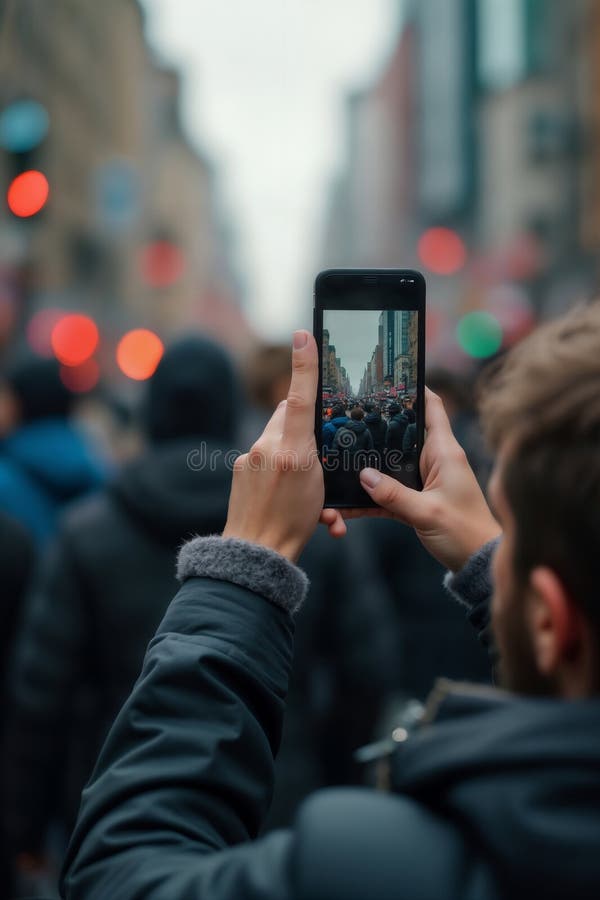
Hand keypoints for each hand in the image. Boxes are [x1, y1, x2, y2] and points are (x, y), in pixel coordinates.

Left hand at [222, 330, 322, 562]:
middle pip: (293, 429)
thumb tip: (293, 400)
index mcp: (280, 444)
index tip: (304, 335)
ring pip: (292, 462)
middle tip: (327, 459)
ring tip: (321, 508)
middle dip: (313, 442)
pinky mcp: (248, 489)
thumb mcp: (303, 467)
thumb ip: (300, 431)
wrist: (258, 556)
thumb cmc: (286, 516)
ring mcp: (253, 472)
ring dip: (310, 479)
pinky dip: (297, 499)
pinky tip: (314, 520)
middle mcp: (263, 452)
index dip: (304, 368)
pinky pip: (279, 486)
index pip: (295, 398)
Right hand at [320, 387, 500, 571]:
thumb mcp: (426, 512)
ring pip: (391, 464)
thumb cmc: (464, 533)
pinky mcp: (417, 500)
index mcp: (445, 452)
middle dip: (377, 427)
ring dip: (369, 466)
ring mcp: (425, 480)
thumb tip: (364, 476)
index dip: (414, 389)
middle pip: (402, 433)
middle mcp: (435, 460)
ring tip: (339, 458)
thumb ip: (394, 494)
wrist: (478, 564)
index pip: (432, 408)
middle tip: (347, 417)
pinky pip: (389, 492)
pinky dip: (371, 497)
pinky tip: (347, 503)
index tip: (389, 378)